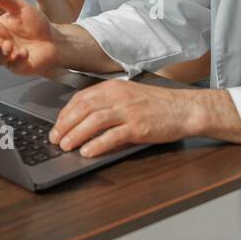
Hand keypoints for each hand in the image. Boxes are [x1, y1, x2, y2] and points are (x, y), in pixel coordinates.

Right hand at [0, 0, 62, 75]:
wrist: (55, 39)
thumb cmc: (36, 24)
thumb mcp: (20, 7)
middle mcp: (0, 43)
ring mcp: (8, 56)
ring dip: (1, 52)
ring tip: (9, 46)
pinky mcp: (18, 66)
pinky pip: (12, 65)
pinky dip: (16, 59)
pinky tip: (23, 52)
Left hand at [50, 79, 200, 157]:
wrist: (185, 109)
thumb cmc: (159, 105)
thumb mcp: (130, 96)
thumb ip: (109, 103)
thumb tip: (85, 118)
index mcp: (114, 88)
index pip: (81, 98)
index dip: (66, 113)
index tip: (57, 125)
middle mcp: (119, 96)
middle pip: (83, 109)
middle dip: (65, 125)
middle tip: (55, 138)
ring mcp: (129, 111)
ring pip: (94, 121)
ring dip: (76, 134)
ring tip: (65, 146)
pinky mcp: (139, 127)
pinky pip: (112, 136)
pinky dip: (97, 144)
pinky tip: (87, 152)